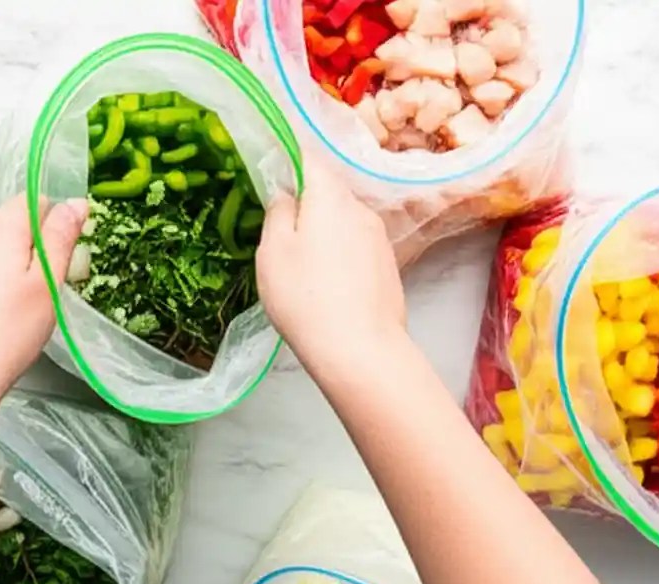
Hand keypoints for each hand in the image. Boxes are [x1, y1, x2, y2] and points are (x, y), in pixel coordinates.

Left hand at [0, 195, 87, 396]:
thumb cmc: (7, 333)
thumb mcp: (47, 285)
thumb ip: (61, 237)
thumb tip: (76, 203)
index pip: (35, 201)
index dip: (52, 228)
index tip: (57, 264)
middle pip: (7, 223)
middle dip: (25, 248)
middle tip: (35, 293)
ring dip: (0, 265)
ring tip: (6, 310)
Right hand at [257, 159, 405, 366]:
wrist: (359, 349)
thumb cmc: (305, 296)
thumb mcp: (273, 251)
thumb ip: (278, 212)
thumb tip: (286, 193)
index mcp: (330, 197)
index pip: (309, 159)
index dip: (287, 162)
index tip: (270, 179)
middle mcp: (361, 209)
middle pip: (328, 193)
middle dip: (305, 206)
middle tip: (280, 236)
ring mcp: (379, 239)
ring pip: (343, 222)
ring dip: (323, 234)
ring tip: (303, 268)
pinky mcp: (388, 267)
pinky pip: (357, 248)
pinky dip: (340, 256)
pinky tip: (327, 286)